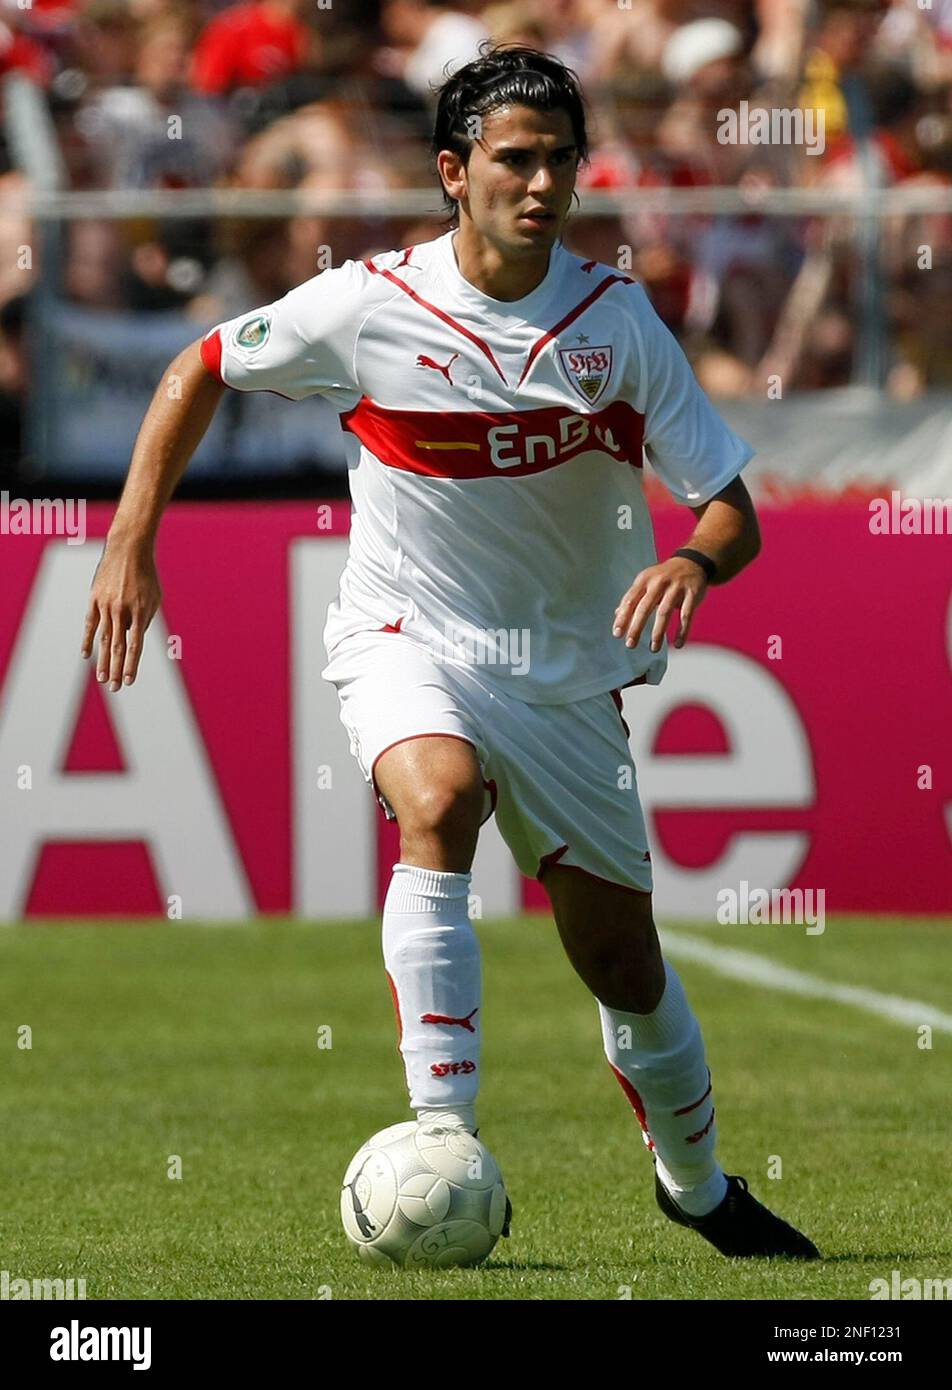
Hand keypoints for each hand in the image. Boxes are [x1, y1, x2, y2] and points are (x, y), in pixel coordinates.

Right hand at [81, 536, 161, 690]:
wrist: (128, 549)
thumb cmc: (147, 575)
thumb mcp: (155, 598)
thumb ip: (145, 621)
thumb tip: (134, 641)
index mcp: (140, 612)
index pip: (135, 646)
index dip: (131, 666)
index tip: (130, 682)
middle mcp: (122, 610)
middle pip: (117, 647)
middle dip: (116, 670)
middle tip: (114, 689)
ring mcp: (106, 604)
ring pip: (102, 638)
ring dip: (102, 661)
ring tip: (102, 679)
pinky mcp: (94, 598)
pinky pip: (89, 623)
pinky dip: (87, 640)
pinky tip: (86, 656)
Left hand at [612, 556, 708, 653]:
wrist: (692, 561)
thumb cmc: (664, 576)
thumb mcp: (646, 581)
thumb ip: (633, 597)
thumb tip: (617, 614)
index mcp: (644, 579)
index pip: (630, 600)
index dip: (622, 618)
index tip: (617, 634)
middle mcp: (658, 582)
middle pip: (644, 607)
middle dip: (636, 627)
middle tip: (630, 644)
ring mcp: (676, 587)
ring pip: (664, 613)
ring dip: (658, 633)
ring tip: (653, 648)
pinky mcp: (692, 593)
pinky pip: (686, 615)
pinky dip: (682, 631)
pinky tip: (678, 644)